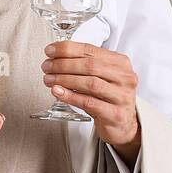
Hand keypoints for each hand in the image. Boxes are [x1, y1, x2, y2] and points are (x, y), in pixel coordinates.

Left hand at [42, 42, 140, 158]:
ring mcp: (122, 96)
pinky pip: (89, 102)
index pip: (91, 50)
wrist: (122, 123)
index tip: (50, 50)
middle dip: (63, 64)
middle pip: (90, 66)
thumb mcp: (101, 76)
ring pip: (90, 83)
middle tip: (46, 67)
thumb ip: (83, 65)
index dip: (67, 49)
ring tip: (49, 79)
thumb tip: (55, 57)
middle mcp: (125, 78)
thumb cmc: (108, 97)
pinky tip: (57, 92)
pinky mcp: (115, 114)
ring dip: (65, 80)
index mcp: (121, 63)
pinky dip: (70, 96)